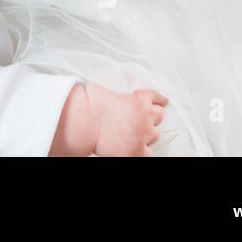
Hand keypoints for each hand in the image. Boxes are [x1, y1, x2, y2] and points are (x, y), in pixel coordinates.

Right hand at [50, 82, 167, 156]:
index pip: (158, 98)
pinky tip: (130, 145)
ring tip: (131, 133)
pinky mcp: (137, 152)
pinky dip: (140, 150)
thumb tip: (122, 95)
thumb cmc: (88, 104)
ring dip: (146, 133)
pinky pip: (147, 153)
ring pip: (155, 135)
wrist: (81, 123)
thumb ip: (121, 92)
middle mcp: (145, 116)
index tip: (160, 103)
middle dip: (150, 117)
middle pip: (159, 116)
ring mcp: (143, 135)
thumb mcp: (107, 88)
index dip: (158, 101)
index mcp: (140, 99)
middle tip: (137, 119)